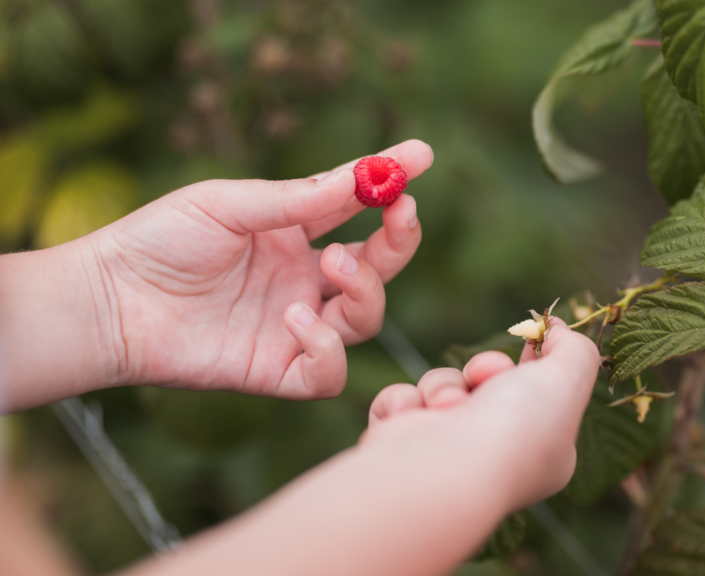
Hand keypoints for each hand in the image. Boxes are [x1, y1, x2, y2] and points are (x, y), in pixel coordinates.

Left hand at [0, 140, 432, 409]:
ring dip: (365, 291)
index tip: (422, 157)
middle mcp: (302, 282)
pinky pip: (327, 374)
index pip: (359, 212)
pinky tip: (294, 317)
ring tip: (330, 266)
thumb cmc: (159, 240)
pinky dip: (326, 348)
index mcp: (293, 236)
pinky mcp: (275, 370)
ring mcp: (292, 327)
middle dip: (399, 242)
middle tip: (398, 214)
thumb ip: (301, 199)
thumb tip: (370, 173)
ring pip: (364, 321)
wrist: (107, 299)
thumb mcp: (233, 204)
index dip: (392, 186)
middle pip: (378, 269)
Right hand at [363, 318, 601, 509]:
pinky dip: (403, 402)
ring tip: (446, 409)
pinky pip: (402, 400)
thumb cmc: (513, 429)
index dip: (534, 362)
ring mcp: (445, 451)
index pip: (539, 394)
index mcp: (541, 449)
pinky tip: (411, 418)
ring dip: (443, 385)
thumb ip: (575, 349)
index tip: (531, 340)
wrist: (441, 470)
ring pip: (443, 385)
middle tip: (485, 375)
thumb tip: (556, 330)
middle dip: (486, 367)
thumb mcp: (568, 379)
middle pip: (489, 381)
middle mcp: (495, 453)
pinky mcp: (404, 444)